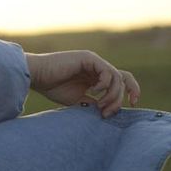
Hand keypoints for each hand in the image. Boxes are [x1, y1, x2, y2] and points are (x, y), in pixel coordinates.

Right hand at [24, 50, 139, 117]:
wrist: (37, 76)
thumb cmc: (52, 87)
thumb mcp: (77, 100)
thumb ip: (93, 103)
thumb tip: (108, 111)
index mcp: (96, 77)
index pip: (121, 81)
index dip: (130, 91)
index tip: (132, 105)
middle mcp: (97, 68)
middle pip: (123, 79)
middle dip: (123, 96)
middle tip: (112, 111)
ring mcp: (94, 62)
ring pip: (117, 77)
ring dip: (112, 95)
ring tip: (100, 105)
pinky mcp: (89, 58)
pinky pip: (107, 71)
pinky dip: (104, 84)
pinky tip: (94, 92)